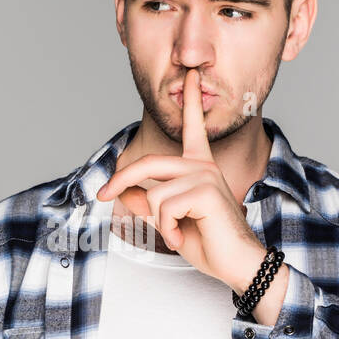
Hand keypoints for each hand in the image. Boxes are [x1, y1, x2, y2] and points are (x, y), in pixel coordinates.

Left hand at [96, 67, 269, 295]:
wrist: (237, 264)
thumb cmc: (210, 244)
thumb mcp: (169, 221)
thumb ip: (148, 204)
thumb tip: (125, 193)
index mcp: (199, 167)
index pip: (192, 127)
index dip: (190, 100)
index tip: (190, 74)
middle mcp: (203, 166)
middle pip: (148, 164)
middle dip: (119, 181)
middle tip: (102, 196)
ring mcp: (205, 176)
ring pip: (153, 194)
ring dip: (158, 221)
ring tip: (179, 231)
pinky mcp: (205, 191)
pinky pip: (163, 208)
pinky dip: (167, 229)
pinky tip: (183, 235)